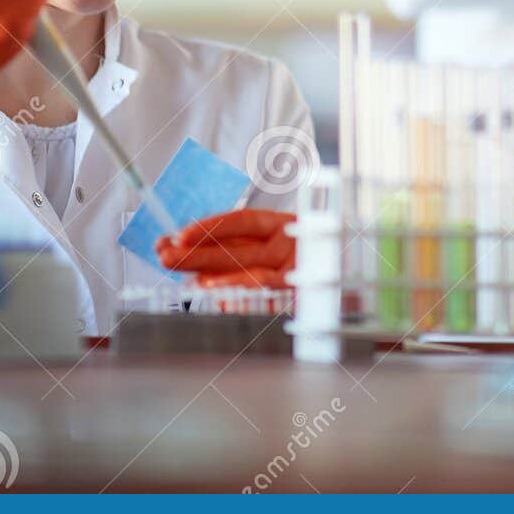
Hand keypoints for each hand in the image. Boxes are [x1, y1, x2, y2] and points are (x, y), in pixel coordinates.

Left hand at [155, 209, 294, 287]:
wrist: (349, 272)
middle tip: (163, 255)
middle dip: (196, 252)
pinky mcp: (301, 289)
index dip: (210, 226)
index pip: (242, 221)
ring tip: (183, 275)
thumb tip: (184, 253)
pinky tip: (213, 292)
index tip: (178, 234)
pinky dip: (237, 291)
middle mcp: (291, 241)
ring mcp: (296, 266)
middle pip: (237, 246)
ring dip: (211, 272)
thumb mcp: (271, 243)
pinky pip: (265, 290)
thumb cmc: (300, 253)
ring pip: (248, 267)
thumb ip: (235, 247)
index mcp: (282, 223)